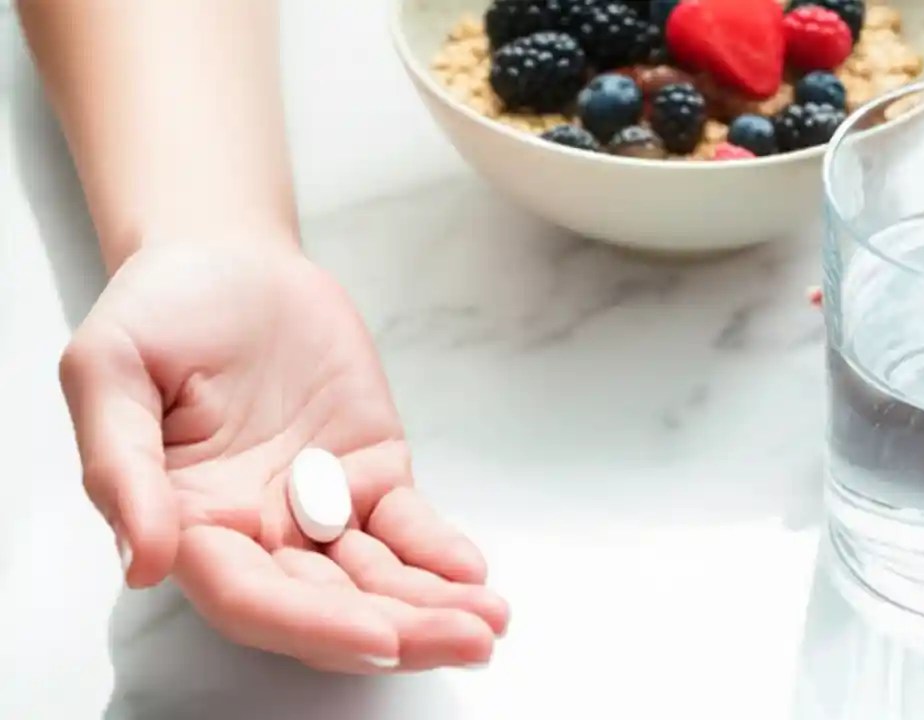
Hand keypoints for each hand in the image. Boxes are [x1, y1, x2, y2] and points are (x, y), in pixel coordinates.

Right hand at [60, 239, 508, 671]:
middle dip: (399, 632)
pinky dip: (439, 550)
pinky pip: (407, 525)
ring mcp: (320, 505)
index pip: (249, 597)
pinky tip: (473, 574)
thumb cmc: (157, 311)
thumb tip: (144, 563)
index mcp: (189, 522)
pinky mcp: (369, 471)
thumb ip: (121, 466)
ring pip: (377, 576)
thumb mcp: (108, 369)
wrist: (227, 260)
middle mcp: (257, 530)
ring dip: (433, 606)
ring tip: (490, 626)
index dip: (311, 624)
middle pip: (327, 606)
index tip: (378, 637)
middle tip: (468, 643)